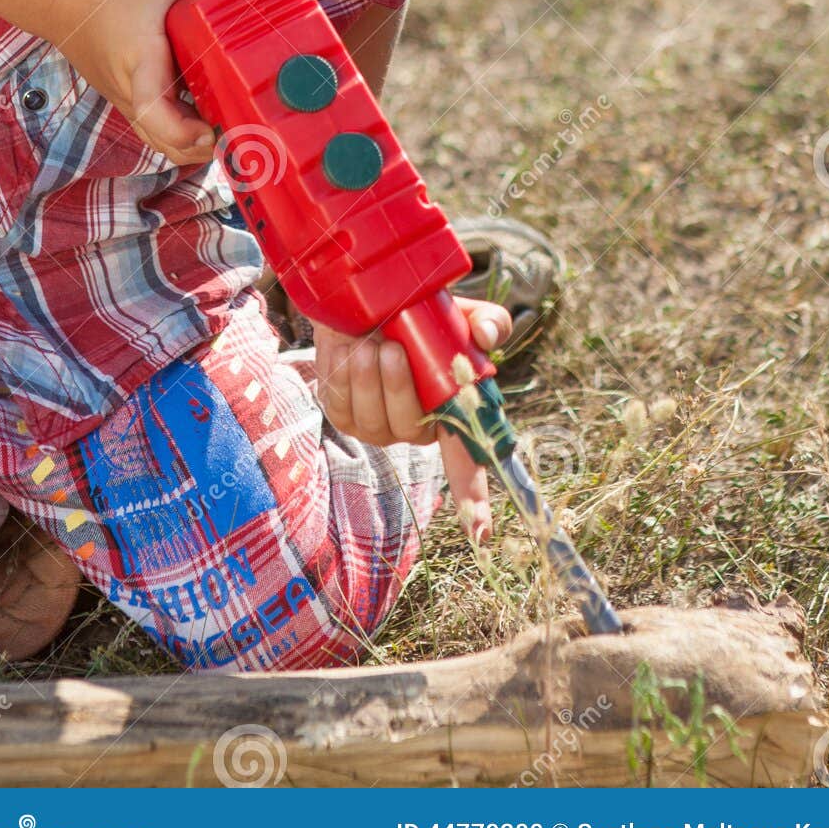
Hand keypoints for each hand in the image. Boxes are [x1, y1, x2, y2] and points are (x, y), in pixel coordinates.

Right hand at [44, 0, 239, 164]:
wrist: (62, 0)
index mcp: (141, 60)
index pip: (153, 109)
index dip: (183, 130)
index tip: (210, 131)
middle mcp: (131, 91)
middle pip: (164, 142)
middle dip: (203, 148)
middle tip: (237, 132)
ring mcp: (126, 102)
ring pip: (160, 143)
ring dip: (193, 146)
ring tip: (228, 127)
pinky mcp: (126, 103)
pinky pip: (155, 131)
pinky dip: (180, 135)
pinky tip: (207, 118)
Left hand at [312, 295, 512, 545]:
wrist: (367, 295)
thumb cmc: (421, 311)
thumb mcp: (461, 315)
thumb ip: (488, 322)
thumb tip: (488, 335)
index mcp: (449, 411)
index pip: (467, 462)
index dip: (475, 495)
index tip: (481, 532)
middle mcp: (413, 427)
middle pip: (409, 429)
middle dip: (398, 390)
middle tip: (391, 349)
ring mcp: (374, 424)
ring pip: (371, 419)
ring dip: (367, 379)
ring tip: (367, 342)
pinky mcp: (341, 411)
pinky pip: (340, 405)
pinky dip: (341, 373)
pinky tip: (347, 346)